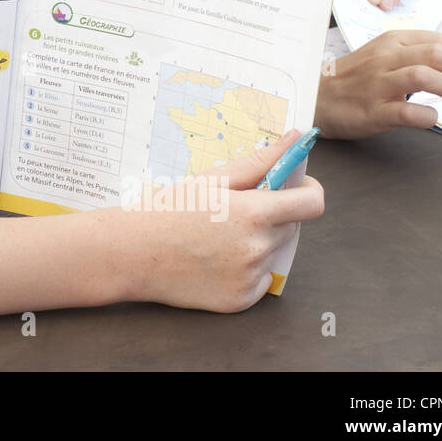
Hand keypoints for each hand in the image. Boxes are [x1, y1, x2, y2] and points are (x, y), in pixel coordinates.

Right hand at [117, 129, 323, 312]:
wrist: (129, 253)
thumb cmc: (166, 210)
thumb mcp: (210, 180)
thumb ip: (258, 162)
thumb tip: (295, 139)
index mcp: (253, 213)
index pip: (313, 203)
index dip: (309, 190)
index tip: (296, 186)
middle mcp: (257, 248)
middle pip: (292, 227)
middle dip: (274, 216)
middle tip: (235, 212)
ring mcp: (249, 278)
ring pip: (274, 253)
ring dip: (257, 243)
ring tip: (217, 238)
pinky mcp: (240, 301)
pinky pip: (259, 279)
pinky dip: (245, 270)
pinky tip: (213, 261)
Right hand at [315, 30, 441, 137]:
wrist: (317, 98)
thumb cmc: (353, 77)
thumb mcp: (385, 53)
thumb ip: (422, 47)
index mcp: (390, 42)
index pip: (437, 39)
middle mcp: (385, 60)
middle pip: (437, 54)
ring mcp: (378, 85)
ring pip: (425, 77)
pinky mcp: (375, 112)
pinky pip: (410, 112)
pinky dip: (428, 116)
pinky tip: (427, 116)